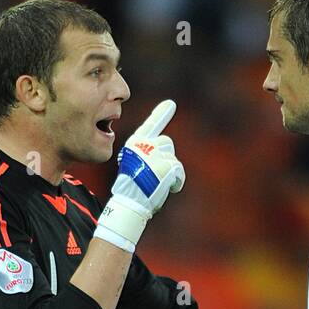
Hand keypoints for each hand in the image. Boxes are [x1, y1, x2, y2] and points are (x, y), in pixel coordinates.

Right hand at [94, 100, 184, 253]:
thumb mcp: (136, 167)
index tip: (171, 104)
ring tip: (159, 184)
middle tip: (157, 176)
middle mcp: (144, 144)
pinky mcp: (165, 165)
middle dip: (167, 158)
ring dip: (171, 171)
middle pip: (167, 143)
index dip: (161, 115)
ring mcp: (154, 154)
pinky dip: (177, 182)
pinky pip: (179, 171)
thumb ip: (148, 157)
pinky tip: (169, 189)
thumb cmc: (132, 191)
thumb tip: (165, 157)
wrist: (129, 203)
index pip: (150, 126)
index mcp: (135, 144)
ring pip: (173, 157)